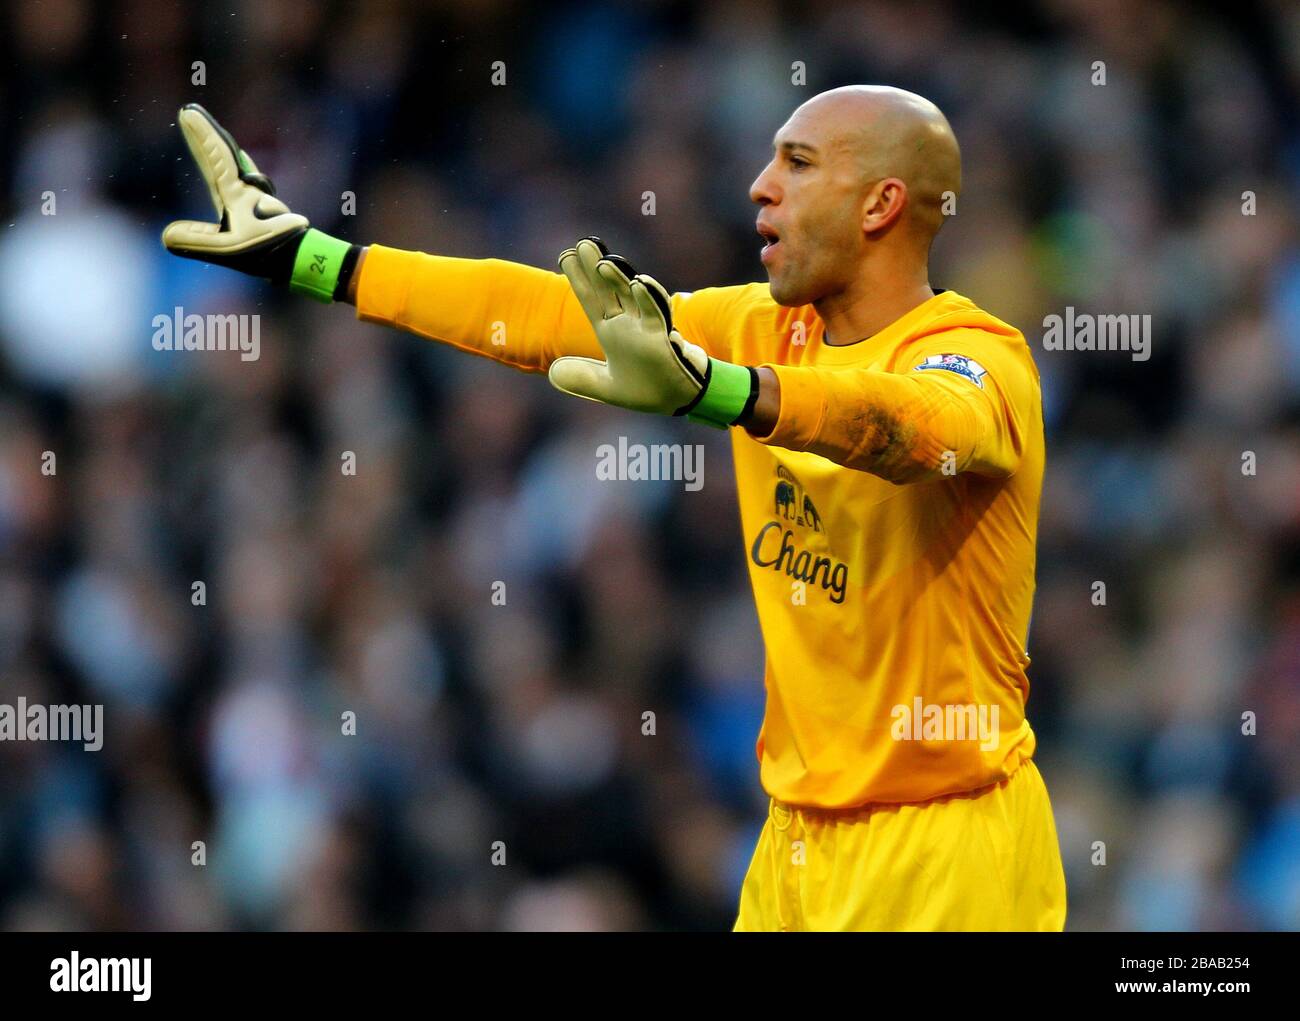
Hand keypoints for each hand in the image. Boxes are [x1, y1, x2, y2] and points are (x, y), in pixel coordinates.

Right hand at [161, 104, 352, 301]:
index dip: (202, 135)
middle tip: (189, 112)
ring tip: (203, 130)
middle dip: (204, 135)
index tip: (188, 112)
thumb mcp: (229, 248)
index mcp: (236, 194)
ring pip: (234, 165)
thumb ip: (198, 241)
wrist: (301, 257)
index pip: (216, 158)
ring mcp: (253, 198)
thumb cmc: (269, 251)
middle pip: (222, 155)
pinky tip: (241, 162)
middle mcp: (245, 190)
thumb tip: (167, 236)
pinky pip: (244, 179)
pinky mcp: (259, 208)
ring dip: (218, 147)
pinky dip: (236, 165)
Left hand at [549, 238, 756, 427]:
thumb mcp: (607, 388)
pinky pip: (657, 314)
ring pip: (632, 296)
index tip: (566, 255)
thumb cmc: (647, 389)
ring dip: (619, 279)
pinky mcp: (664, 338)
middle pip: (609, 290)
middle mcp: (628, 324)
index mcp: (611, 331)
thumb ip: (582, 379)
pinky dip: (649, 299)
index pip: (591, 300)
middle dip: (596, 268)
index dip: (579, 279)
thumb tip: (552, 372)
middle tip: (584, 243)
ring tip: (603, 262)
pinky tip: (638, 283)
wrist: (680, 398)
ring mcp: (646, 328)